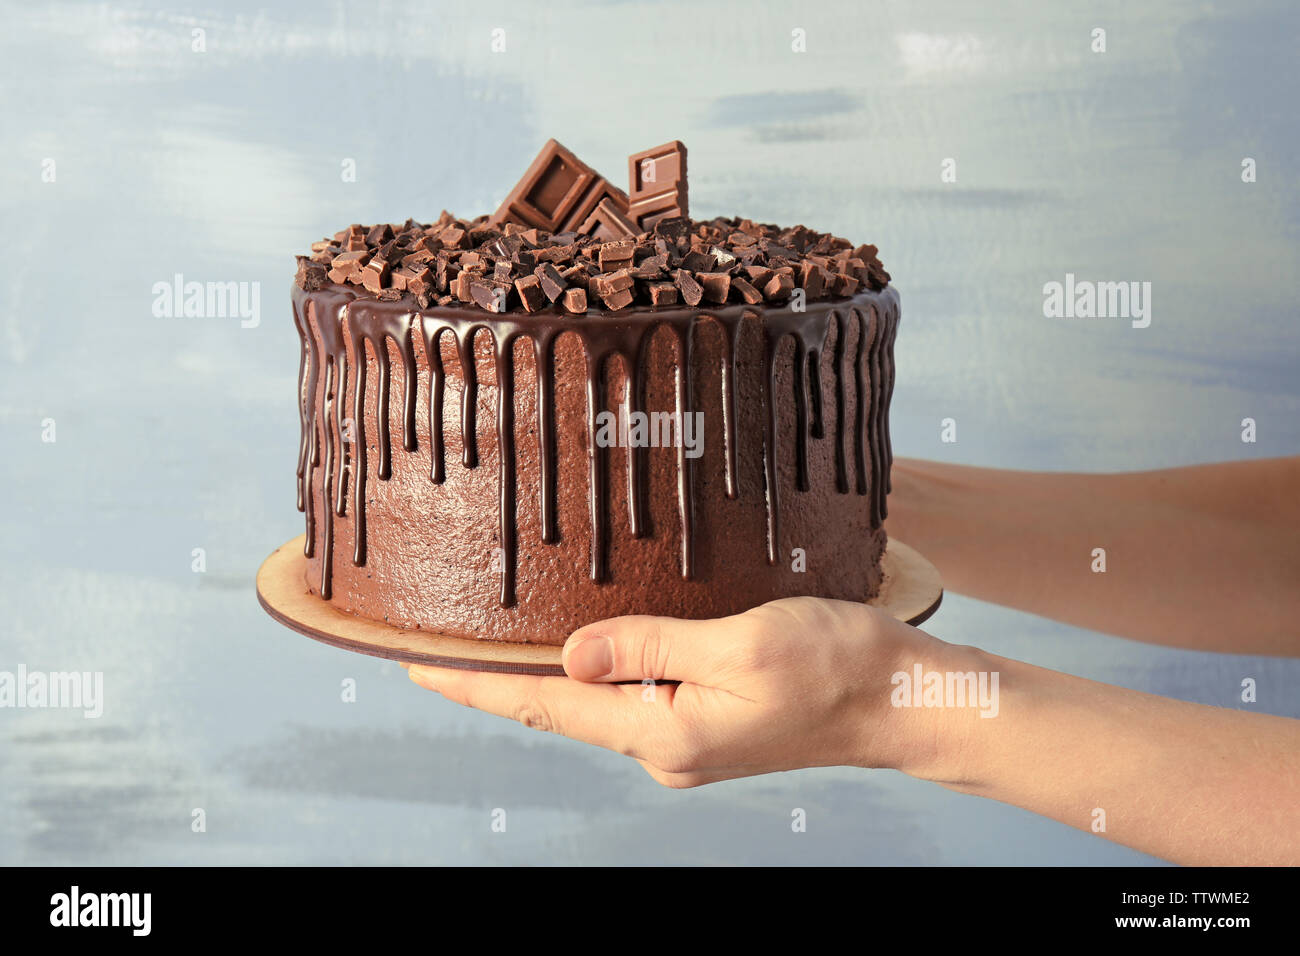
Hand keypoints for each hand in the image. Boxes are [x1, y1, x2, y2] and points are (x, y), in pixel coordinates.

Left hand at [408, 597, 952, 787]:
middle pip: (561, 706)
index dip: (476, 687)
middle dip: (498, 677)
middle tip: (439, 639)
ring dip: (545, 670)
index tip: (416, 667)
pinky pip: (634, 690)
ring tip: (494, 637)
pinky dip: (597, 665)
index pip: (546, 707)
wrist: (902, 699)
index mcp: (662, 733)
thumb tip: (567, 655)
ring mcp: (686, 736)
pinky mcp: (707, 719)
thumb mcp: (736, 646)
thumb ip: (648, 647)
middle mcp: (665, 744)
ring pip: (597, 697)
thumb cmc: (835, 667)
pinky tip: (582, 642)